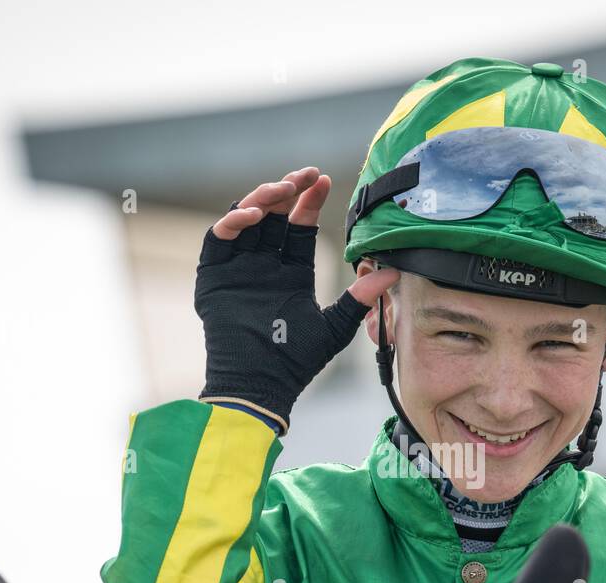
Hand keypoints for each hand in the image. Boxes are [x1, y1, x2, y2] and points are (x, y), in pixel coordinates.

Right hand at [195, 167, 399, 431]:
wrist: (260, 384)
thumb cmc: (296, 362)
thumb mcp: (334, 326)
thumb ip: (359, 299)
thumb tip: (392, 272)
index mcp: (291, 274)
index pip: (299, 226)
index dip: (310, 202)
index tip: (324, 181)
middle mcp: (264, 266)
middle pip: (272, 215)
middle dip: (287, 190)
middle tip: (304, 175)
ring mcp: (238, 269)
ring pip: (245, 219)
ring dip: (261, 199)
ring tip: (280, 190)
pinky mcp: (213, 277)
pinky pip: (218, 239)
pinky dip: (233, 222)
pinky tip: (253, 215)